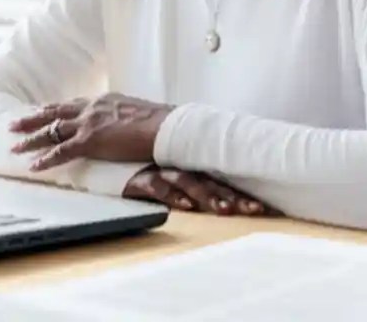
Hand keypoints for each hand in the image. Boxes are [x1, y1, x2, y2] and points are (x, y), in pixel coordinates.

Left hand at [9, 93, 173, 171]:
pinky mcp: (90, 142)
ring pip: (51, 131)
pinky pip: (61, 152)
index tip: (42, 111)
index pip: (72, 104)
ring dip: (31, 139)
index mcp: (102, 101)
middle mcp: (91, 108)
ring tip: (14, 147)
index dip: (55, 110)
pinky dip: (45, 159)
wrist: (165, 126)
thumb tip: (125, 123)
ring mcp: (88, 124)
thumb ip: (122, 115)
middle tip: (13, 124)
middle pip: (54, 113)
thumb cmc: (158, 122)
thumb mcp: (135, 112)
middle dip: (32, 119)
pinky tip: (33, 166)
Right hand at [123, 167, 269, 215]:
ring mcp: (158, 170)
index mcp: (187, 168)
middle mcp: (176, 167)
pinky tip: (185, 206)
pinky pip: (156, 185)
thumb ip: (188, 186)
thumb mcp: (164, 177)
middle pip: (210, 180)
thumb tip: (223, 202)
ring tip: (224, 210)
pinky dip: (172, 195)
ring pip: (188, 181)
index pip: (219, 180)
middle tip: (256, 210)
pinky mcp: (137, 177)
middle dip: (234, 196)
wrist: (100, 156)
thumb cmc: (134, 171)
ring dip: (207, 195)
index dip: (241, 194)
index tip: (267, 210)